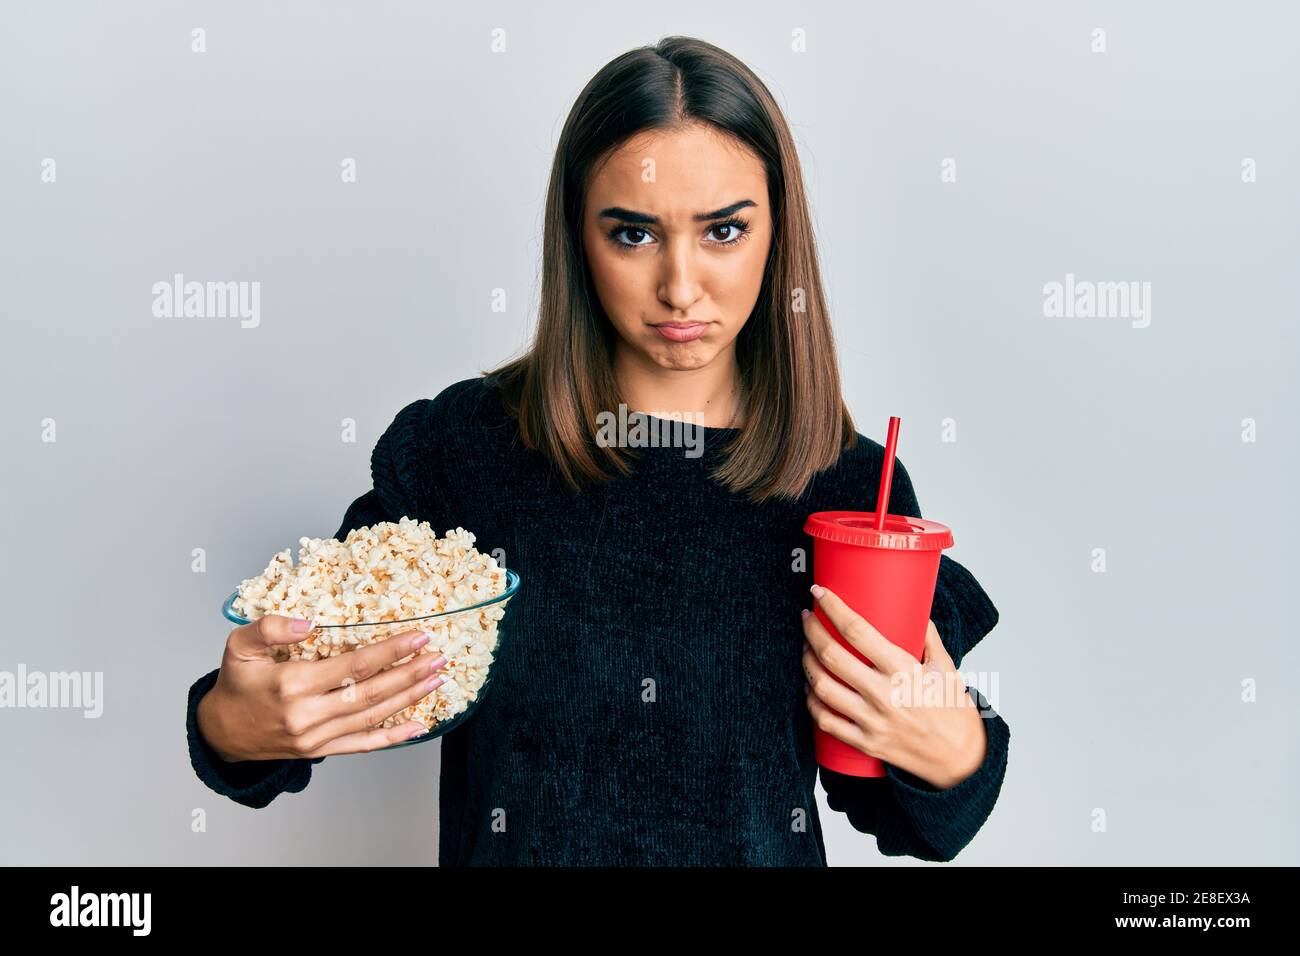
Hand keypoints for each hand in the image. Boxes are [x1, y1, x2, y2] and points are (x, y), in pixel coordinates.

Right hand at [195, 614, 449, 760]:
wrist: (221, 733)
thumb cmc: (236, 684)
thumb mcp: (238, 646)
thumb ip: (268, 627)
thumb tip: (309, 623)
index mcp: (292, 685)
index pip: (354, 666)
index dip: (390, 651)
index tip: (419, 636)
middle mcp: (308, 715)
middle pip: (371, 692)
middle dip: (410, 673)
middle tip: (439, 657)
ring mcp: (317, 737)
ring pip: (373, 717)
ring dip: (410, 698)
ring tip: (436, 679)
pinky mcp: (321, 750)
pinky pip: (364, 744)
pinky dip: (394, 737)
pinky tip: (420, 726)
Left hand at [801, 584, 985, 789]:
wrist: (962, 759)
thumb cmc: (954, 710)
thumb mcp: (947, 667)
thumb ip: (928, 636)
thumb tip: (915, 609)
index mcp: (904, 670)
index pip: (858, 632)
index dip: (833, 608)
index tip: (820, 592)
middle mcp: (884, 695)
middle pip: (832, 657)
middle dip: (812, 632)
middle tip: (807, 618)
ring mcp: (872, 721)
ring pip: (822, 688)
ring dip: (807, 664)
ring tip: (806, 649)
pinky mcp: (865, 743)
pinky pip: (825, 721)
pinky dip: (811, 701)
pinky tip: (811, 687)